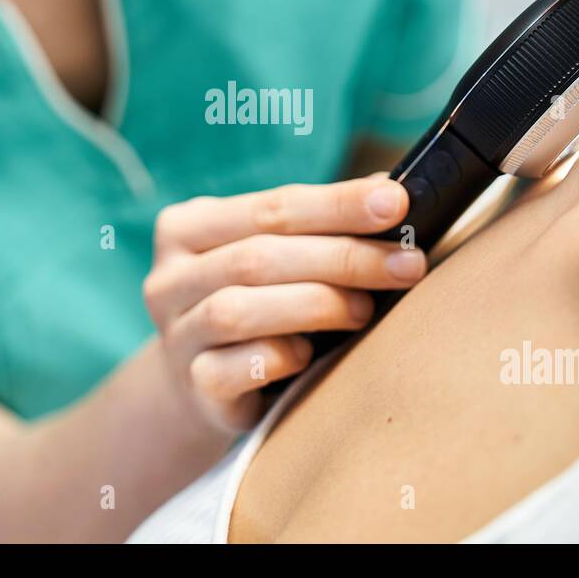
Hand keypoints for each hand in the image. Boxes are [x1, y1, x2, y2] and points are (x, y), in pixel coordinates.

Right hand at [144, 177, 425, 432]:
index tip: (397, 203)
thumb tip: (389, 192)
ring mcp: (177, 334)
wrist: (207, 385)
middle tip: (407, 264)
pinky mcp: (193, 385)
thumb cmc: (258, 300)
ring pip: (238, 310)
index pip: (271, 207)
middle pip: (258, 257)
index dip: (337, 204)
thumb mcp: (276, 253)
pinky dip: (278, 357)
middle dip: (343, 257)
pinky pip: (233, 370)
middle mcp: (171, 277)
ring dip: (316, 305)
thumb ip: (319, 223)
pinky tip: (312, 356)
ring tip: (367, 310)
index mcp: (188, 226)